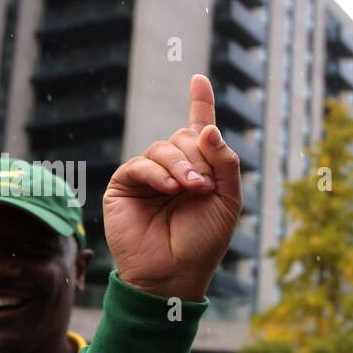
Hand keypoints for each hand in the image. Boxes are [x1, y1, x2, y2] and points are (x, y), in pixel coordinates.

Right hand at [102, 74, 241, 300]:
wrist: (174, 273)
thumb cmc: (203, 241)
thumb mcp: (228, 201)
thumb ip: (225, 163)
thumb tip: (208, 127)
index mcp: (200, 170)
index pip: (199, 130)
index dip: (200, 103)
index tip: (199, 79)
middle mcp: (173, 168)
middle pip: (185, 137)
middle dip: (199, 157)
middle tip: (204, 185)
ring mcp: (147, 176)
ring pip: (163, 147)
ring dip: (181, 166)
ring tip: (190, 189)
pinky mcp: (124, 186)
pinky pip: (141, 164)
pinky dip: (158, 173)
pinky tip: (169, 188)